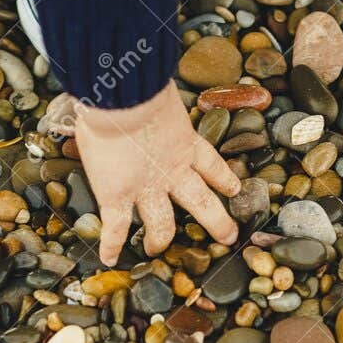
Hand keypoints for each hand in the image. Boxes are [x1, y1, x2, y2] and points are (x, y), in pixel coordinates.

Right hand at [74, 83, 241, 264]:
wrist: (122, 98)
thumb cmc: (139, 86)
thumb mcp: (160, 93)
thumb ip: (160, 100)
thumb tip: (148, 84)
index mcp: (185, 143)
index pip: (212, 165)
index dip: (224, 179)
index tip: (233, 189)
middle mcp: (172, 170)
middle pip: (202, 202)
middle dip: (217, 222)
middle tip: (227, 237)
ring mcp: (145, 187)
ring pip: (162, 223)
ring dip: (161, 239)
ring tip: (160, 251)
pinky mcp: (118, 196)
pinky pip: (116, 227)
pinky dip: (111, 244)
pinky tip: (110, 259)